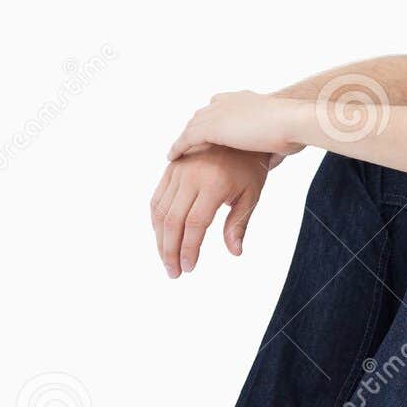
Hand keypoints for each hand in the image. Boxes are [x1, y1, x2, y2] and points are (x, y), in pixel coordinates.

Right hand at [149, 145, 269, 276]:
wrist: (240, 134)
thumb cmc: (249, 168)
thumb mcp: (251, 196)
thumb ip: (238, 224)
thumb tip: (235, 252)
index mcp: (214, 184)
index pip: (195, 224)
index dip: (189, 249)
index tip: (189, 267)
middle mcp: (191, 176)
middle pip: (173, 221)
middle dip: (170, 251)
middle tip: (173, 272)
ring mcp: (178, 171)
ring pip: (160, 211)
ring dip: (160, 239)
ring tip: (166, 259)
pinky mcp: (171, 169)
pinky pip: (157, 198)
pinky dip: (156, 220)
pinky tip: (161, 236)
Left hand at [167, 92, 306, 160]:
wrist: (292, 122)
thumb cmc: (296, 130)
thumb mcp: (281, 136)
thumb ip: (270, 145)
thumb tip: (271, 160)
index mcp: (245, 100)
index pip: (220, 106)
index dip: (212, 121)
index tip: (208, 133)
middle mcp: (229, 102)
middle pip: (202, 116)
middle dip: (194, 129)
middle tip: (186, 147)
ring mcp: (219, 113)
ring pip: (193, 127)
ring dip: (184, 140)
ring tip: (177, 155)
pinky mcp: (212, 127)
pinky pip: (188, 138)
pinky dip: (178, 147)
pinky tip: (172, 158)